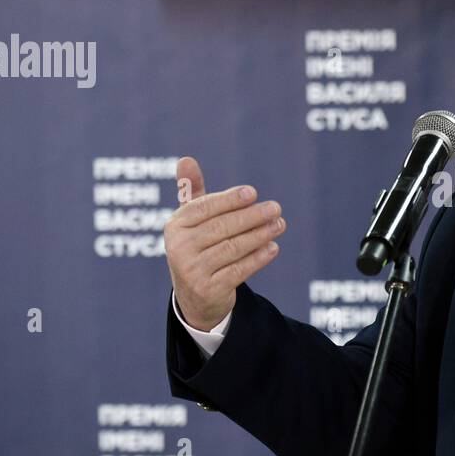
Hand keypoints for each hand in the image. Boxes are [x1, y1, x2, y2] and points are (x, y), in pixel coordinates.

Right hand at [163, 156, 286, 330]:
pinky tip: (273, 247)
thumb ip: (191, 192)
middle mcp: (179, 249)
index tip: (253, 193)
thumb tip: (186, 158)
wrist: (195, 296)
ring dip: (260, 235)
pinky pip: (239, 270)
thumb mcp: (191, 221)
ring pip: (233, 248)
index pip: (204, 208)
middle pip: (221, 228)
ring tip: (280, 224)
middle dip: (251, 216)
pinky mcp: (209, 290)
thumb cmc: (197, 247)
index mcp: (174, 226)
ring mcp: (192, 271)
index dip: (230, 199)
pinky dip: (258, 258)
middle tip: (275, 207)